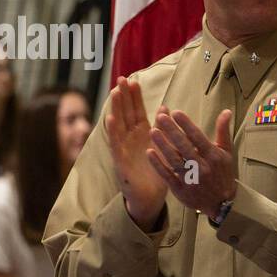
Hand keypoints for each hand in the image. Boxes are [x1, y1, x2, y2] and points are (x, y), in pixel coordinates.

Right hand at [107, 76, 167, 229]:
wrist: (150, 197)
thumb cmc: (156, 171)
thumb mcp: (162, 147)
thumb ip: (162, 128)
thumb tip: (165, 108)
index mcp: (142, 135)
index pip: (137, 111)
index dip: (135, 97)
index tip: (134, 81)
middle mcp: (131, 139)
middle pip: (126, 114)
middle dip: (123, 97)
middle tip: (121, 79)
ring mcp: (123, 149)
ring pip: (118, 125)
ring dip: (116, 108)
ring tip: (115, 92)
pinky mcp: (120, 161)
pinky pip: (115, 144)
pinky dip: (113, 131)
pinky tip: (111, 118)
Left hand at [147, 108, 237, 218]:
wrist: (221, 203)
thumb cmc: (222, 173)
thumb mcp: (226, 152)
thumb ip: (223, 131)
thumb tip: (226, 111)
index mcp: (214, 156)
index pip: (198, 137)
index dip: (186, 124)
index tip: (176, 112)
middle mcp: (202, 167)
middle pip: (184, 146)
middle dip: (172, 131)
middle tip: (161, 117)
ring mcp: (191, 179)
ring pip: (174, 160)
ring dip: (163, 145)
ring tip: (153, 131)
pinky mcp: (181, 190)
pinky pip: (167, 175)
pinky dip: (158, 164)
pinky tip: (150, 152)